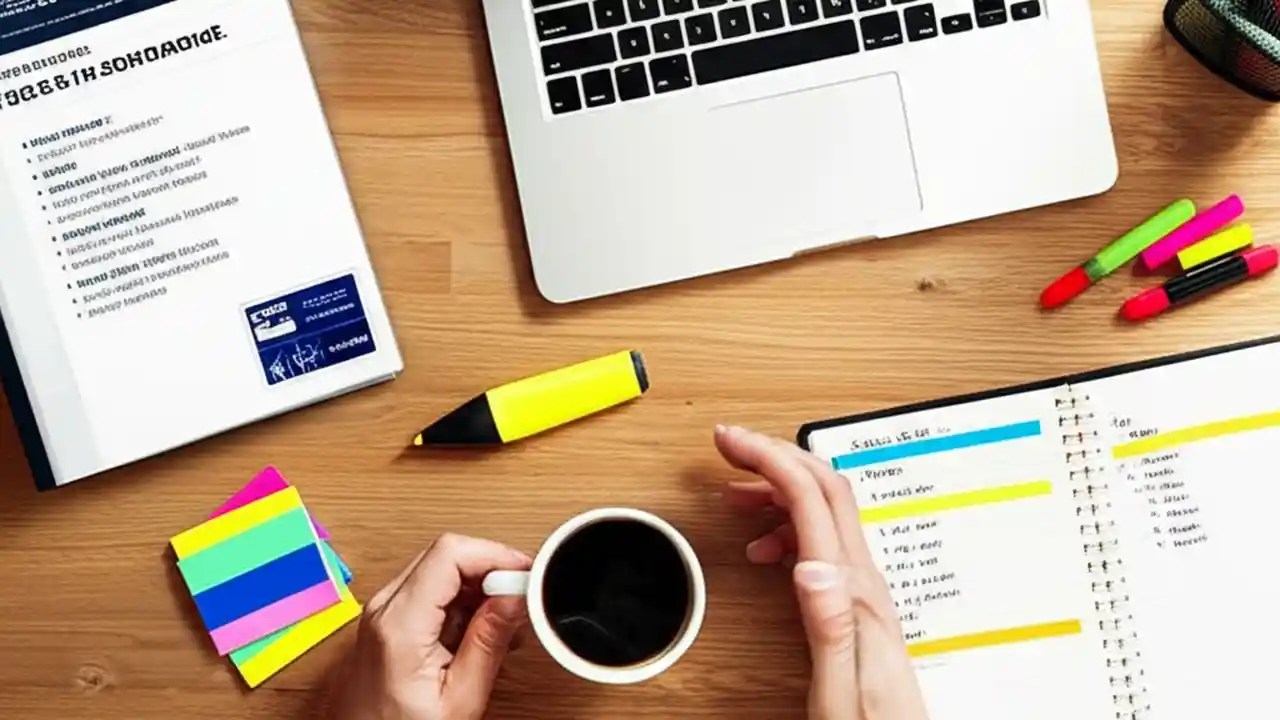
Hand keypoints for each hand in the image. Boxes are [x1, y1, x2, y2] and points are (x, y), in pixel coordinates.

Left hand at [328, 534, 532, 719]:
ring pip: (440, 568)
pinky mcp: (387, 619)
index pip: (450, 553)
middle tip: (521, 597)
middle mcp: (384, 608)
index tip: (524, 574)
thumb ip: (489, 642)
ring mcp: (382, 611)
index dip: (495, 554)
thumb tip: (516, 595)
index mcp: (399, 625)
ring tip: (504, 624)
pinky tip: (480, 630)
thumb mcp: (460, 699)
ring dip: (478, 585)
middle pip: (446, 554)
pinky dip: (461, 599)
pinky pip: (429, 588)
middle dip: (491, 568)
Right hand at [716, 425, 929, 719]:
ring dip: (775, 488)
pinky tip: (764, 546)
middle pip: (820, 487)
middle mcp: (860, 577)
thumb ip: (827, 625)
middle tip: (728, 445)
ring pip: (819, 510)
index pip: (810, 497)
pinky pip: (820, 540)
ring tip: (735, 492)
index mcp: (850, 588)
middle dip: (772, 454)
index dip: (768, 457)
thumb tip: (810, 563)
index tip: (730, 441)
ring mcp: (859, 585)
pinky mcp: (854, 599)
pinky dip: (785, 526)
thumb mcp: (838, 687)